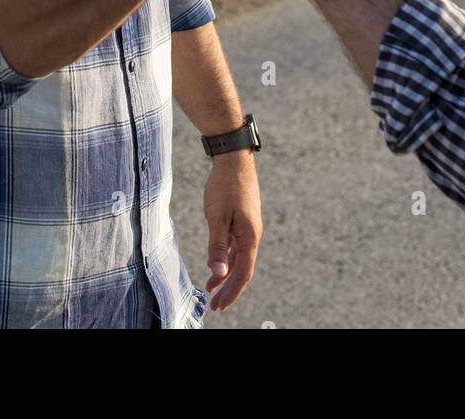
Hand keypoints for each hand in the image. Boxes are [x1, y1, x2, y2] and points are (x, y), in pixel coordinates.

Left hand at [202, 150, 261, 311]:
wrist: (234, 159)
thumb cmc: (225, 187)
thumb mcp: (217, 217)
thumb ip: (217, 246)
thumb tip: (218, 273)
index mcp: (250, 236)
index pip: (243, 273)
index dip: (232, 292)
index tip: (219, 306)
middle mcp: (253, 234)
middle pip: (242, 268)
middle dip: (229, 288)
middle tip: (215, 304)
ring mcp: (248, 226)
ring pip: (238, 256)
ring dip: (226, 273)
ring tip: (211, 287)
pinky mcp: (242, 218)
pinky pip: (235, 244)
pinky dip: (226, 256)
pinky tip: (216, 261)